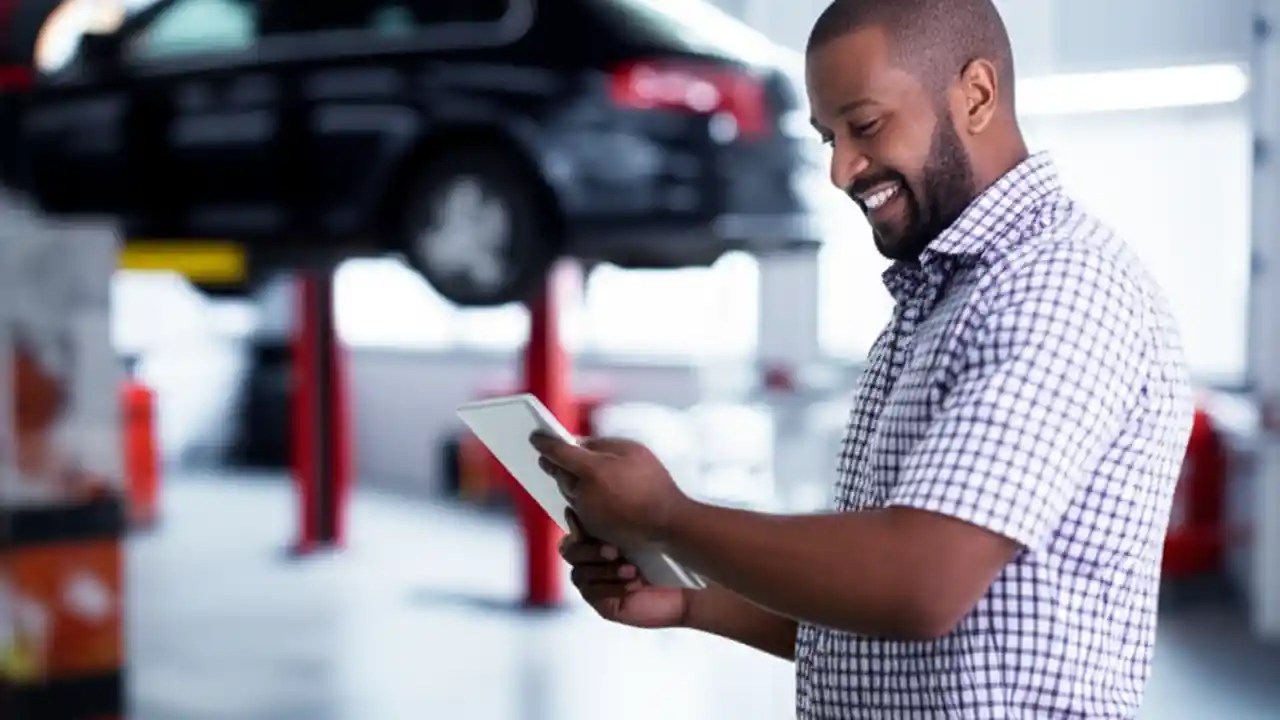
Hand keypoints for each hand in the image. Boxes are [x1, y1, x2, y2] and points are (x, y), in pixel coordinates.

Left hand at [532, 433, 690, 549]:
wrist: (667, 521)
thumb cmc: (653, 481)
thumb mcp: (632, 450)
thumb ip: (601, 443)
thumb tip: (577, 444)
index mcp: (593, 471)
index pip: (559, 453)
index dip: (544, 443)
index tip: (534, 437)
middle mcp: (584, 493)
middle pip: (559, 473)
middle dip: (552, 462)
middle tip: (545, 453)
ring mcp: (586, 513)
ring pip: (567, 491)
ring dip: (566, 479)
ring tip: (566, 468)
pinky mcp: (590, 527)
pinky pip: (577, 506)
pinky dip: (578, 495)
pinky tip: (583, 488)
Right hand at [561, 510, 690, 628]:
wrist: (688, 585)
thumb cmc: (666, 553)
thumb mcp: (639, 529)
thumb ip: (616, 516)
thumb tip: (591, 504)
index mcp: (598, 536)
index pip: (573, 528)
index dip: (578, 524)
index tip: (594, 522)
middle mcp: (592, 558)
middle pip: (569, 550)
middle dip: (590, 550)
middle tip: (614, 550)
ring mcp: (594, 582)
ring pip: (580, 573)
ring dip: (605, 570)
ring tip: (631, 570)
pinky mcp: (602, 602)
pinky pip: (592, 592)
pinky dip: (610, 586)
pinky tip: (632, 584)